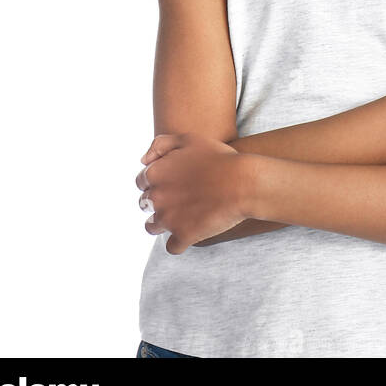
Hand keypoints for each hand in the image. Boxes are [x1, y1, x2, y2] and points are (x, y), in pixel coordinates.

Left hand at [136, 133, 249, 254]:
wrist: (244, 182)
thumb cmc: (220, 158)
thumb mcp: (189, 138)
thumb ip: (161, 144)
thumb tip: (143, 161)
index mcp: (155, 174)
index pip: (142, 182)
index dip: (157, 181)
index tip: (173, 181)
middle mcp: (156, 198)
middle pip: (145, 204)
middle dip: (159, 201)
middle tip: (181, 197)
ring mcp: (168, 219)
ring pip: (153, 227)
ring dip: (164, 223)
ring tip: (184, 216)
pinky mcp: (183, 235)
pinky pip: (173, 246)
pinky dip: (180, 241)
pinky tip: (192, 232)